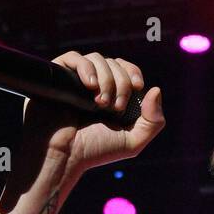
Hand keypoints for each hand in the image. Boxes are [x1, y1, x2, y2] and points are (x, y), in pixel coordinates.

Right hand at [20, 52, 164, 179]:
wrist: (62, 155)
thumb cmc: (94, 151)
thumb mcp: (132, 142)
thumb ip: (153, 121)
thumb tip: (155, 89)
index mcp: (113, 96)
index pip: (126, 69)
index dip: (133, 72)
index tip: (137, 86)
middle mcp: (95, 86)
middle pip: (115, 63)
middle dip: (120, 83)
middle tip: (115, 108)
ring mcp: (76, 80)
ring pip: (97, 58)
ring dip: (105, 79)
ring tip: (99, 103)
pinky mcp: (58, 76)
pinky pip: (73, 58)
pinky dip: (85, 67)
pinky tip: (89, 84)